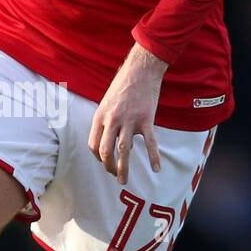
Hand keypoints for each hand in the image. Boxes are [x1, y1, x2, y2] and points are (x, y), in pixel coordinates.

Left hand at [89, 43, 167, 184]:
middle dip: (108, 167)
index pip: (93, 144)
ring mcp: (130, 120)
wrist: (141, 70)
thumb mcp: (107, 102)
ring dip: (123, 168)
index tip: (105, 161)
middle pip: (105, 151)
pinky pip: (150, 143)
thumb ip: (108, 121)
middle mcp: (113, 120)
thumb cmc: (123, 86)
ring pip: (124, 151)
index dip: (98, 157)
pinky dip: (153, 157)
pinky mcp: (146, 119)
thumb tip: (116, 141)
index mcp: (100, 116)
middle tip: (113, 175)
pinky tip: (156, 169)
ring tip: (123, 180)